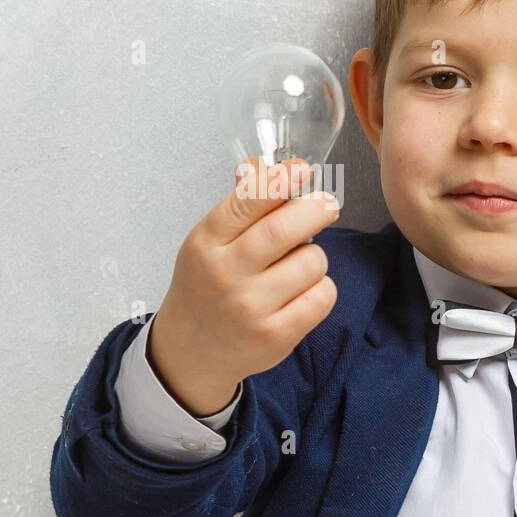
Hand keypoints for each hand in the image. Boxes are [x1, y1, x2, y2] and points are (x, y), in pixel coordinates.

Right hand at [146, 156, 339, 416]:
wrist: (191, 351)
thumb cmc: (206, 285)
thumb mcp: (208, 242)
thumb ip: (239, 204)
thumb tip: (264, 165)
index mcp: (207, 242)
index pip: (247, 201)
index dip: (281, 180)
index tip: (302, 168)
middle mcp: (226, 274)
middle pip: (284, 230)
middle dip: (315, 209)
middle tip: (326, 205)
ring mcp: (251, 308)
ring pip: (311, 262)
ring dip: (314, 256)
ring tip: (299, 264)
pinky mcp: (276, 336)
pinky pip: (322, 296)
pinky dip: (322, 288)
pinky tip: (304, 291)